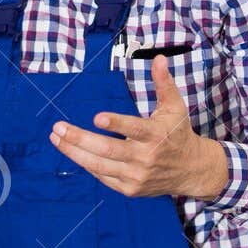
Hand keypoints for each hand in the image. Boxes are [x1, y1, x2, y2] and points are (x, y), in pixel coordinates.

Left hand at [49, 55, 228, 199]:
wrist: (191, 170)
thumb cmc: (178, 133)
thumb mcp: (175, 107)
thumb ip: (164, 83)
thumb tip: (160, 58)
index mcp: (156, 135)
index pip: (134, 129)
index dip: (116, 124)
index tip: (97, 117)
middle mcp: (145, 157)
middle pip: (107, 149)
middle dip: (79, 138)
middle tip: (58, 127)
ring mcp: (136, 175)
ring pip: (99, 165)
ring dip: (74, 151)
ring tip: (56, 138)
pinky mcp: (129, 188)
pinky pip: (102, 176)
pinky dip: (86, 163)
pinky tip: (72, 150)